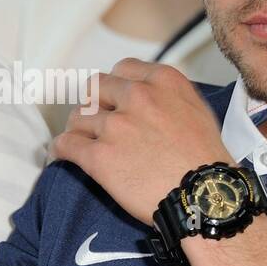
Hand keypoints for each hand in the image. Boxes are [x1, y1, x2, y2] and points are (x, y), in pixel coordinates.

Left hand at [52, 59, 231, 224]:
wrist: (205, 196)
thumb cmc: (206, 160)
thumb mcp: (197, 109)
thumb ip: (168, 95)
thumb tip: (147, 94)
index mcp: (163, 82)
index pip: (122, 69)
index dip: (115, 86)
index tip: (114, 100)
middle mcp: (137, 97)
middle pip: (94, 89)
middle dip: (95, 105)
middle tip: (98, 123)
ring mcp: (116, 126)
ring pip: (78, 117)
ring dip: (79, 130)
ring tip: (83, 143)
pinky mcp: (99, 156)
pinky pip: (65, 144)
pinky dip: (60, 150)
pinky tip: (61, 155)